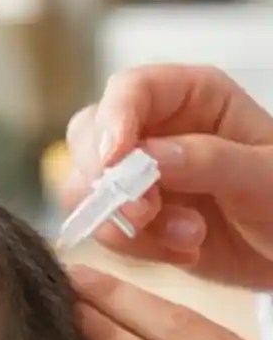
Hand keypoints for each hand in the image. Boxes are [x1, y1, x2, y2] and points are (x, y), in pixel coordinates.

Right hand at [63, 64, 272, 289]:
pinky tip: (181, 250)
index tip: (112, 163)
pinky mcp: (128, 214)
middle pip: (89, 136)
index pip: (131, 89)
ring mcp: (136, 173)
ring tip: (186, 238)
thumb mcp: (267, 177)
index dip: (113, 120)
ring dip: (123, 221)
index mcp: (193, 97)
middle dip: (107, 180)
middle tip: (143, 213)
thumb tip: (147, 156)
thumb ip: (210, 161)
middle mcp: (155, 128)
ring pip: (85, 186)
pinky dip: (133, 246)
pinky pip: (101, 226)